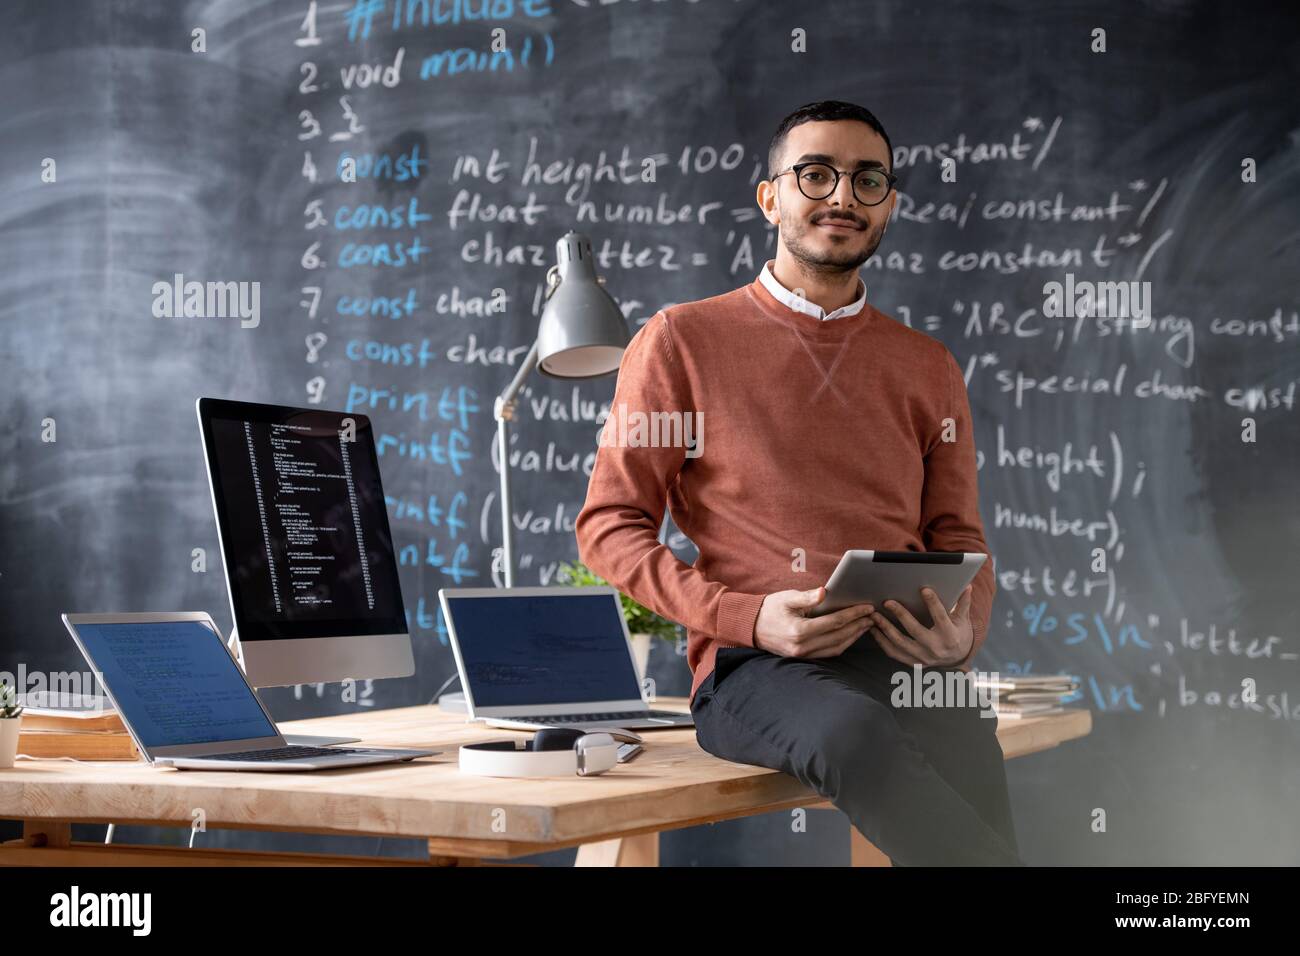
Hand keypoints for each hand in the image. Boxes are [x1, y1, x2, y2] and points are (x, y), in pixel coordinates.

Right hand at [752, 586, 874, 657]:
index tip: (867, 607)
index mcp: (799, 631)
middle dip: (858, 626)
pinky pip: (828, 653)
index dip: (853, 614)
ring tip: (866, 625)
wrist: (751, 627)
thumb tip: (824, 592)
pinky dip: (843, 644)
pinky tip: (851, 635)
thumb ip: (807, 597)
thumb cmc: (770, 609)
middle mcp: (802, 646)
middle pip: (839, 637)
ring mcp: (803, 655)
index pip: (834, 622)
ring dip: (854, 637)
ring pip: (836, 648)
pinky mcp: (803, 658)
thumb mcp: (786, 598)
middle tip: (873, 616)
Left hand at [867, 586, 974, 668]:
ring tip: (874, 615)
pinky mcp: (913, 662)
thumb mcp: (963, 620)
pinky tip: (874, 629)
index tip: (924, 589)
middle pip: (915, 631)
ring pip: (900, 643)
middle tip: (888, 602)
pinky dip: (881, 641)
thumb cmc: (958, 634)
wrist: (957, 658)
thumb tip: (968, 586)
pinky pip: (893, 653)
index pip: (941, 618)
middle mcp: (936, 649)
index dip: (933, 603)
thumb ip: (963, 603)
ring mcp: (923, 658)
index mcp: (950, 636)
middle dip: (901, 615)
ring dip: (885, 628)